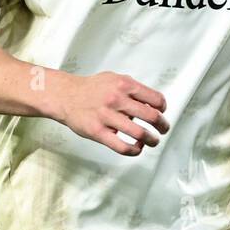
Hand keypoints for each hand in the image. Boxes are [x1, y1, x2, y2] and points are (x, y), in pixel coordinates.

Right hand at [55, 71, 169, 156]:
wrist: (66, 96)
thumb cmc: (91, 88)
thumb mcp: (114, 79)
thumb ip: (132, 89)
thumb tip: (152, 103)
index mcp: (124, 84)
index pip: (155, 99)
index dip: (163, 108)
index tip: (162, 112)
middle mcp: (117, 99)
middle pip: (152, 116)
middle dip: (162, 125)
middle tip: (163, 129)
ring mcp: (107, 117)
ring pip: (139, 134)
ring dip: (152, 140)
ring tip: (153, 140)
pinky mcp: (98, 132)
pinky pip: (122, 147)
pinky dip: (135, 150)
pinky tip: (137, 147)